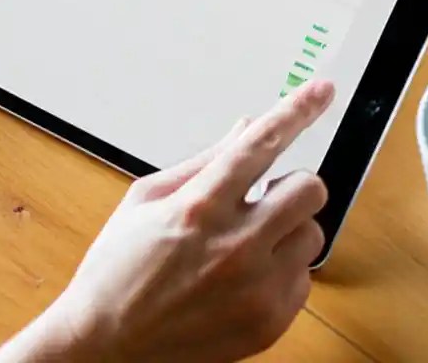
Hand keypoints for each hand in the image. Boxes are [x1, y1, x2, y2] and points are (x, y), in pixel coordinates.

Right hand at [0, 80, 335, 362]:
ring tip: (247, 245)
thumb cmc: (118, 273)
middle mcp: (234, 247)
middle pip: (309, 189)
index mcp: (199, 208)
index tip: (321, 90)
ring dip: (287, 231)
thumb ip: (204, 161)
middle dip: (292, 186)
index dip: (297, 110)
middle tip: (265, 198)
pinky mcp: (269, 322)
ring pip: (312, 233)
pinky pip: (304, 279)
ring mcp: (256, 288)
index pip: (261, 144)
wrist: (106, 348)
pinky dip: (282, 273)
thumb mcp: (145, 201)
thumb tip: (247, 126)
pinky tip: (245, 280)